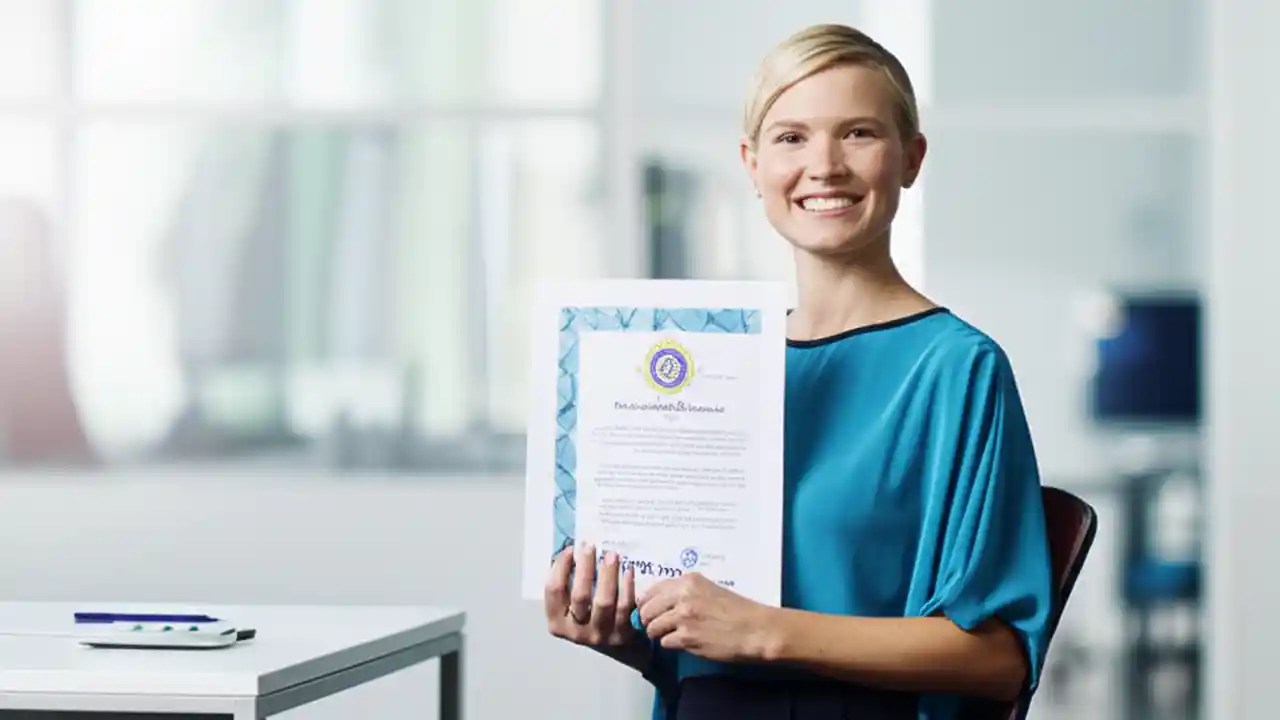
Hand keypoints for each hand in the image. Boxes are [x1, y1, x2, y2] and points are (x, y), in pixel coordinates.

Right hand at [544, 543, 637, 650]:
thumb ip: (568, 583)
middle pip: (580, 596)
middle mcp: (577, 632)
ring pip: (604, 602)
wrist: (615, 648)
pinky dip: (627, 586)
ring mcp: (601, 634)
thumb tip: (573, 550)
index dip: (560, 567)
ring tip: (612, 555)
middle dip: (585, 568)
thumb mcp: (570, 606)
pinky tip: (627, 570)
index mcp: (558, 623)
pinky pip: (625, 607)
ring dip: (608, 574)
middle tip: (590, 546)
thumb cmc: (588, 617)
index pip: (554, 591)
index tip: (571, 549)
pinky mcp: (622, 634)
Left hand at [637, 572, 775, 662]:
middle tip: (657, 626)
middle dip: (649, 619)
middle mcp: (683, 595)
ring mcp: (683, 617)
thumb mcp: (709, 590)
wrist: (755, 630)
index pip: (652, 590)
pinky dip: (671, 645)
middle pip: (646, 609)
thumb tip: (662, 600)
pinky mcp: (687, 637)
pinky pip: (664, 642)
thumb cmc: (738, 610)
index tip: (650, 610)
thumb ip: (685, 592)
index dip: (647, 602)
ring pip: (652, 627)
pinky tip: (683, 643)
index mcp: (688, 581)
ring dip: (658, 633)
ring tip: (671, 635)